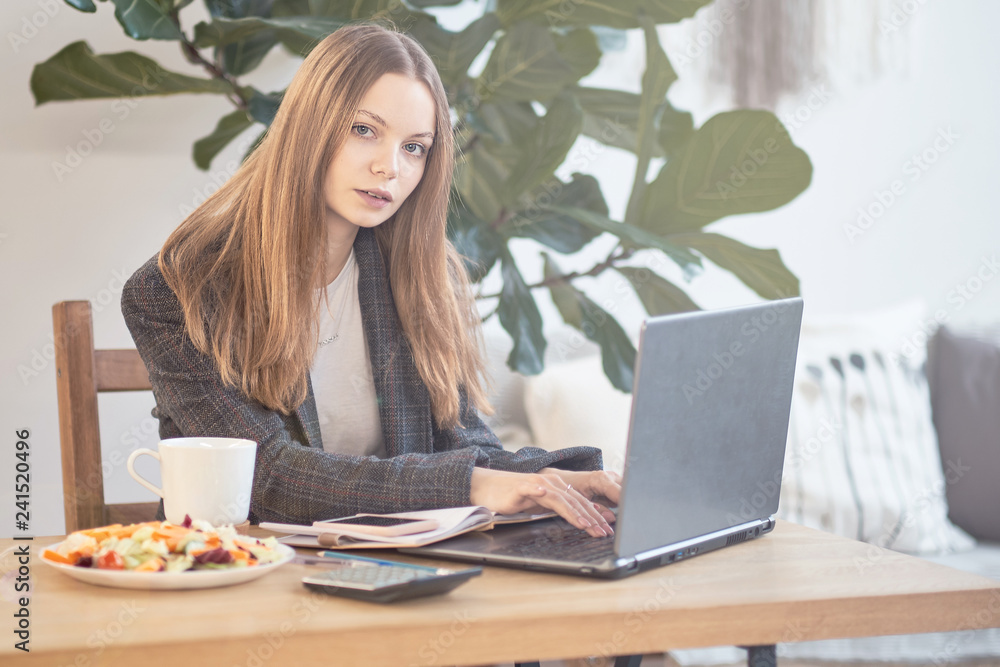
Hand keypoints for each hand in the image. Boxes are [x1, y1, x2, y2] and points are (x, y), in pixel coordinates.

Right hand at [469, 468, 620, 537]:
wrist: (489, 487)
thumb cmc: (516, 497)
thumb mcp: (543, 506)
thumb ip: (562, 510)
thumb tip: (585, 520)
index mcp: (559, 487)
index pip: (582, 502)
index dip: (596, 516)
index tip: (608, 530)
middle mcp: (551, 483)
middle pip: (575, 501)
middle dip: (591, 518)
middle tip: (603, 533)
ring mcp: (537, 483)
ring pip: (559, 498)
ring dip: (573, 511)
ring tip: (584, 524)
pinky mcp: (521, 487)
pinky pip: (532, 489)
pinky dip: (538, 491)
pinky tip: (544, 493)